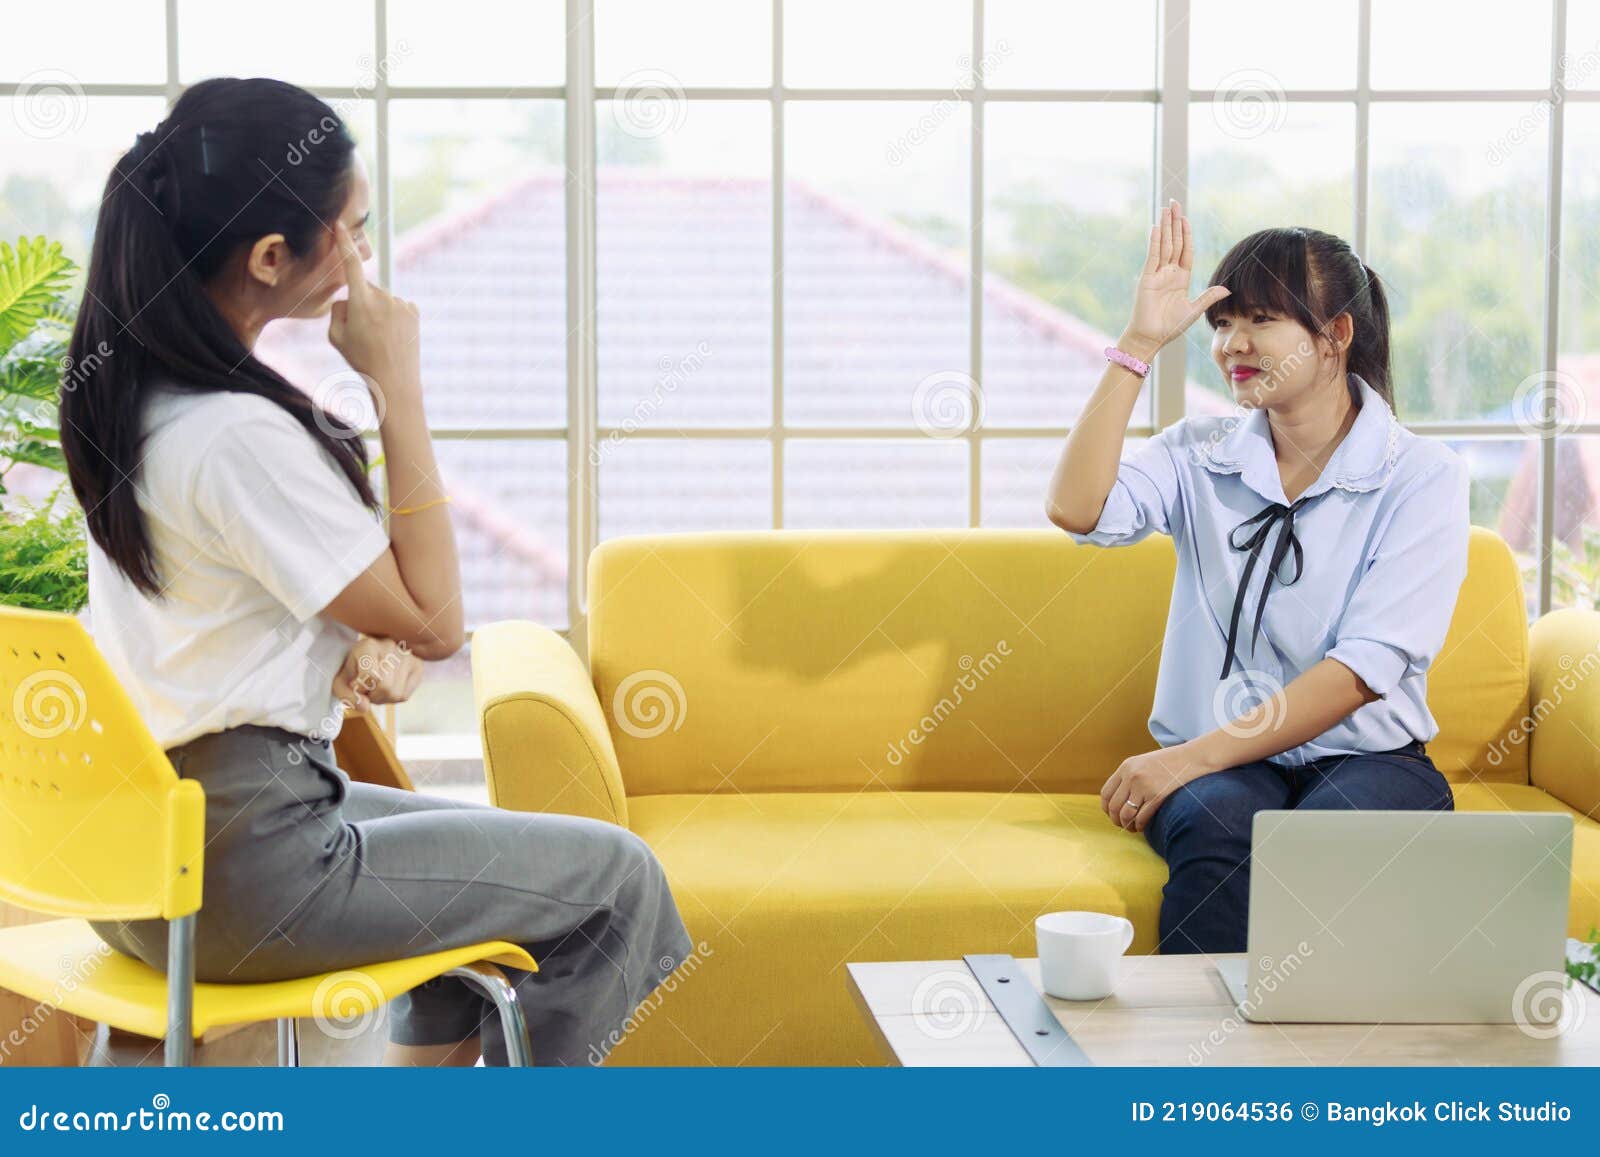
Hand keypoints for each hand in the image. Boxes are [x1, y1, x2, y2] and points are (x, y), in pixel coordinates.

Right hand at [327, 220, 420, 400]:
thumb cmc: (361, 359)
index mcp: (360, 301)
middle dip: (360, 301)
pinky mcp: (414, 311)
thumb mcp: (335, 336)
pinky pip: (398, 305)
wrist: (394, 380)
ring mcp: (400, 303)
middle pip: (365, 288)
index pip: (350, 265)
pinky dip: (394, 315)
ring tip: (379, 337)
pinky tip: (393, 334)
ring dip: (378, 310)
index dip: (344, 243)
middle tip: (362, 331)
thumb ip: (337, 310)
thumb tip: (348, 298)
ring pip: (382, 298)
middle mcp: (383, 297)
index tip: (341, 225)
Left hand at [332, 636, 423, 712]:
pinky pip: (404, 696)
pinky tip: (388, 687)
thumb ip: (347, 695)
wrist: (372, 654)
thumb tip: (365, 707)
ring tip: (377, 688)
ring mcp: (408, 656)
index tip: (355, 684)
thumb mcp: (342, 680)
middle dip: (372, 696)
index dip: (360, 688)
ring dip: (382, 699)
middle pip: (385, 687)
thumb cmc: (355, 668)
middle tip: (367, 688)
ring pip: (396, 694)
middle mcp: (391, 647)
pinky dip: (392, 698)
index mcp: (369, 646)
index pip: (371, 676)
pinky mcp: (418, 666)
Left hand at [1100, 744, 1206, 833]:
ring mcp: (1144, 786)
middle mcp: (1132, 776)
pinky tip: (1142, 826)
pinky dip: (1140, 825)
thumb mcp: (1143, 762)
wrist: (1193, 758)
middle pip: (1114, 806)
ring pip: (1126, 814)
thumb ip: (1129, 776)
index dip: (1106, 808)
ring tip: (1132, 828)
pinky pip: (1142, 817)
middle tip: (1122, 825)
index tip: (1112, 814)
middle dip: (1116, 820)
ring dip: (1127, 825)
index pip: (1106, 792)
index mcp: (1126, 767)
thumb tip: (1117, 799)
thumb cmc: (1170, 762)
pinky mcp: (1158, 795)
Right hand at [1121, 199, 1230, 356]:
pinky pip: (1152, 257)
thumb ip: (1208, 296)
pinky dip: (1155, 242)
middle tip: (1174, 202)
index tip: (1185, 217)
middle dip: (1174, 222)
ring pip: (1164, 245)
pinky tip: (1156, 228)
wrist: (1151, 338)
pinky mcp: (1147, 279)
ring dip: (1165, 226)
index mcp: (1181, 278)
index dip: (1186, 233)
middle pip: (1174, 241)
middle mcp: (1168, 273)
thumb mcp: (1194, 310)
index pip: (1185, 249)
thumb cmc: (1170, 328)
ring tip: (1166, 208)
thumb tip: (1227, 288)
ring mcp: (1157, 274)